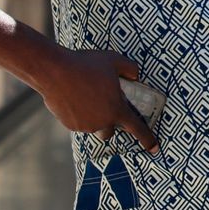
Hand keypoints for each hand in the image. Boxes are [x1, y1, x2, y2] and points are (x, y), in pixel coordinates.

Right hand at [36, 49, 158, 152]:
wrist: (54, 71)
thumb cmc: (86, 65)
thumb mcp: (114, 60)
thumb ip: (130, 69)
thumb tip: (135, 76)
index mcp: (116, 109)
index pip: (137, 128)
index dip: (147, 138)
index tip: (154, 149)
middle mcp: (102, 122)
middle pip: (110, 131)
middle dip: (110, 123)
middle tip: (105, 106)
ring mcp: (84, 125)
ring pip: (93, 125)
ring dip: (93, 116)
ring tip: (85, 94)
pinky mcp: (68, 124)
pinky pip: (78, 122)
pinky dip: (78, 113)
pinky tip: (73, 96)